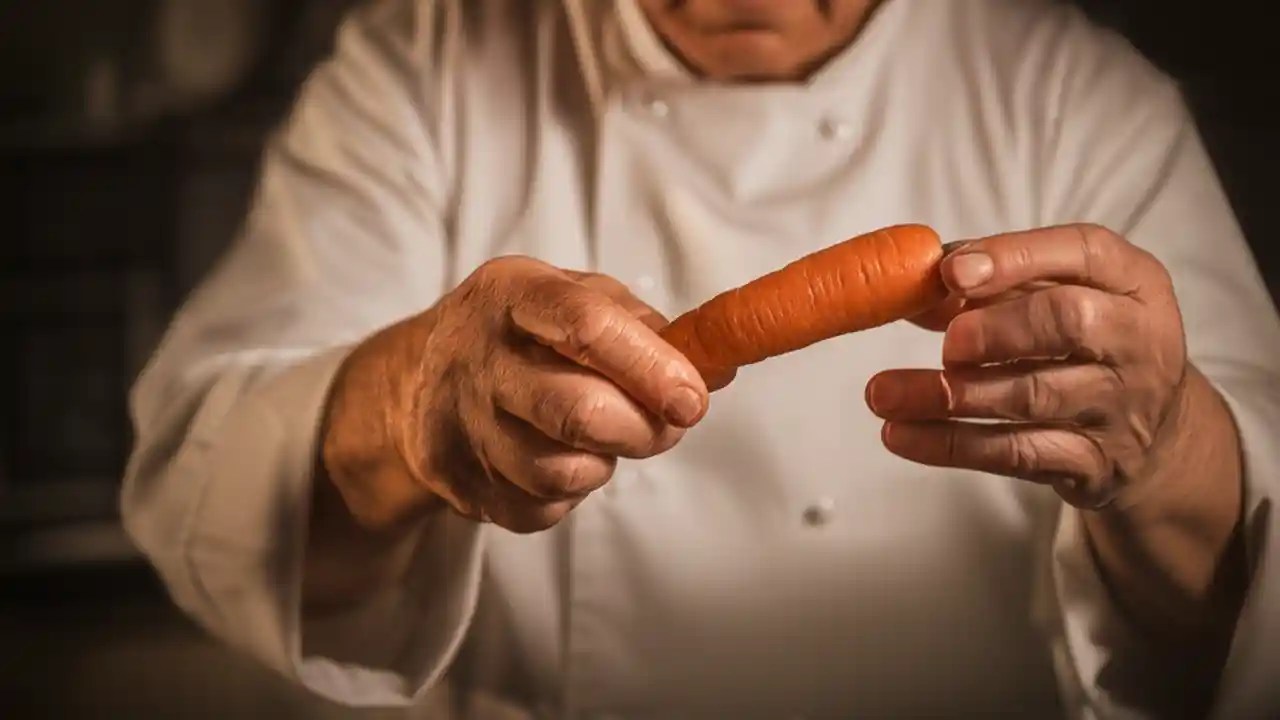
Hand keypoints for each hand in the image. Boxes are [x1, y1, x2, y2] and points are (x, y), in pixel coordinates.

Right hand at [321, 256, 715, 532]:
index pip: (585, 325)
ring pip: (561, 472)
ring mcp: (462, 424)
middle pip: (577, 411)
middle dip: (642, 429)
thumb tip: (714, 368)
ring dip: (605, 463)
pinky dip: (569, 493)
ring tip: (602, 437)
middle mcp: (478, 356)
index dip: (651, 367)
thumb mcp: (573, 297)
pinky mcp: (458, 481)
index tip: (693, 399)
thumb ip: (643, 327)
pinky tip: (559, 457)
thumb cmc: (522, 335)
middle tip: (667, 424)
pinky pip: (540, 509)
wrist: (417, 383)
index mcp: (512, 294)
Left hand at [867, 224, 1189, 509]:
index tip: (950, 271)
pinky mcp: (1092, 464)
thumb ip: (992, 284)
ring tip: (882, 392)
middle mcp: (1136, 340)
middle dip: (995, 327)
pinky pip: (1013, 454)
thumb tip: (912, 286)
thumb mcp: (1057, 297)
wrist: (1158, 438)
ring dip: (948, 395)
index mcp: (1132, 281)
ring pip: (1030, 397)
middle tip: (943, 341)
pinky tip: (900, 433)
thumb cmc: (1087, 345)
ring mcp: (1118, 406)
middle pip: (1068, 322)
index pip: (1083, 251)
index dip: (1012, 258)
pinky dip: (949, 444)